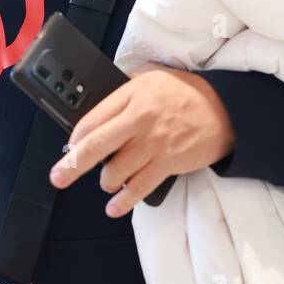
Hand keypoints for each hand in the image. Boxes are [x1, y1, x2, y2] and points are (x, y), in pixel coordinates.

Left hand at [48, 62, 235, 216]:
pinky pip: (138, 188)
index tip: (68, 149)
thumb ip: (126, 87)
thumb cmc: (187, 93)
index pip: (93, 119)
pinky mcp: (168, 163)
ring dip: (106, 181)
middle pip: (96, 146)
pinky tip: (114, 206)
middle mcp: (140, 119)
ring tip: (108, 180)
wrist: (225, 110)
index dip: (75, 138)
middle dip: (72, 165)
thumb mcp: (153, 76)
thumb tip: (101, 103)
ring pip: (115, 171)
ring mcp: (154, 144)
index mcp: (133, 95)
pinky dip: (123, 201)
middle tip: (58, 177)